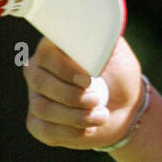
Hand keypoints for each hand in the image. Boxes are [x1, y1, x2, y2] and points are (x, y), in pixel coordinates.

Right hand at [24, 35, 144, 149]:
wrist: (125, 107)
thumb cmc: (118, 74)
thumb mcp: (115, 52)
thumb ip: (102, 37)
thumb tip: (94, 29)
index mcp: (53, 48)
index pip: (46, 54)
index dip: (64, 68)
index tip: (88, 79)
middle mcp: (38, 71)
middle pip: (40, 82)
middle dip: (72, 95)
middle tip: (98, 99)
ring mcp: (35, 97)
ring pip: (43, 107)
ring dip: (76, 116)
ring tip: (102, 116)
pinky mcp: (38, 123)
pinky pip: (44, 130)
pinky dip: (70, 132)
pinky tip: (88, 129)